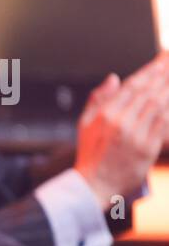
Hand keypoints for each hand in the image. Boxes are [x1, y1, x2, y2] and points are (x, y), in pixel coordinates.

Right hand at [74, 52, 168, 206]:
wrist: (94, 184)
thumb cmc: (90, 153)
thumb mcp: (85, 124)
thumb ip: (98, 99)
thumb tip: (113, 77)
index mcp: (105, 114)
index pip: (131, 86)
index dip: (149, 71)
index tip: (161, 60)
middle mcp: (121, 122)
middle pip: (148, 92)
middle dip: (163, 75)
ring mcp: (135, 135)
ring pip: (159, 105)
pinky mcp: (147, 148)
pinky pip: (164, 123)